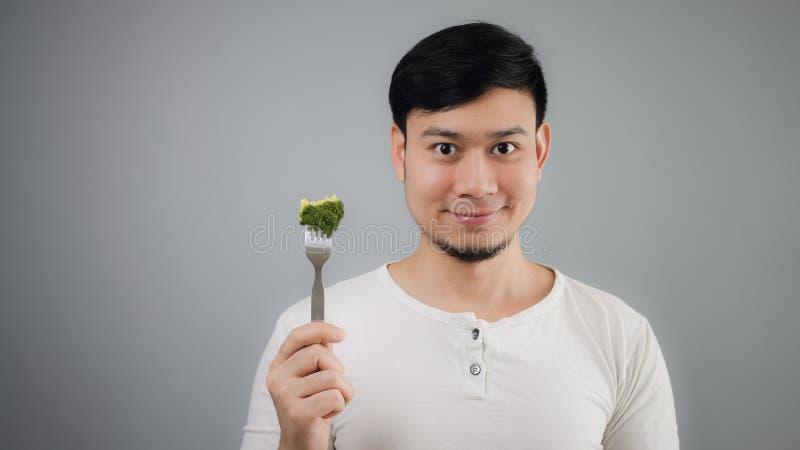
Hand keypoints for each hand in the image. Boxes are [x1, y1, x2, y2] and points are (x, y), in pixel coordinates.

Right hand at [266, 321, 354, 449]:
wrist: (300, 443)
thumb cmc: (310, 408)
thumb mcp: (311, 379)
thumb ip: (317, 356)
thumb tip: (329, 335)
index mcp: (279, 366)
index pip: (298, 336)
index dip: (321, 329)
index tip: (341, 333)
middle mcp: (277, 378)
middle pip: (319, 354)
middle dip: (338, 369)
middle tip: (333, 387)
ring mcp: (285, 395)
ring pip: (332, 377)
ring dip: (343, 392)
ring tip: (331, 402)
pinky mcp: (297, 413)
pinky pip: (335, 397)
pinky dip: (340, 406)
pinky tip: (327, 414)